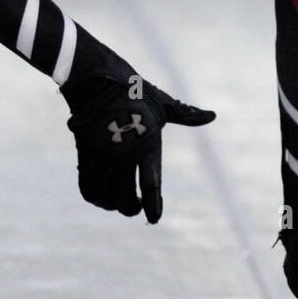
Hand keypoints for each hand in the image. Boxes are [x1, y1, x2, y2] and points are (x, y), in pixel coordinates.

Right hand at [62, 74, 214, 221]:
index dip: (153, 205)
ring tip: (122, 202)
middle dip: (132, 208)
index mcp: (148, 143)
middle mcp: (124, 154)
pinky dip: (96, 198)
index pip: (150, 184)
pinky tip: (104, 196)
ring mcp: (102, 156)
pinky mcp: (85, 155)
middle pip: (125, 199)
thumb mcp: (163, 105)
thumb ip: (186, 115)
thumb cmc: (134, 91)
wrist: (96, 80)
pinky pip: (87, 188)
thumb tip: (212, 116)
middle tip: (137, 207)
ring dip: (114, 205)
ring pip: (106, 197)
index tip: (153, 218)